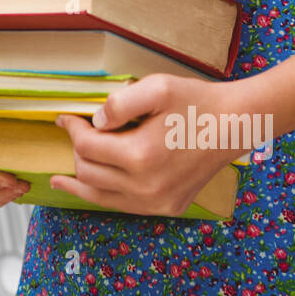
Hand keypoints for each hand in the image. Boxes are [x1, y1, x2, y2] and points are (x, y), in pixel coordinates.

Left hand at [51, 74, 254, 216]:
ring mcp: (157, 202)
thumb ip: (119, 104)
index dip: (72, 129)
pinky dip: (104, 195)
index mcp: (141, 156)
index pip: (87, 147)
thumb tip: (95, 123)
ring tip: (60, 179)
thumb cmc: (196, 102)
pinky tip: (93, 189)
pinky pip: (123, 205)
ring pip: (100, 197)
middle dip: (77, 152)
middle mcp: (146, 187)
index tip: (65, 118)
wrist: (234, 124)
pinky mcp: (167, 207)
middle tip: (76, 134)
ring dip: (80, 182)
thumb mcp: (156, 87)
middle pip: (89, 173)